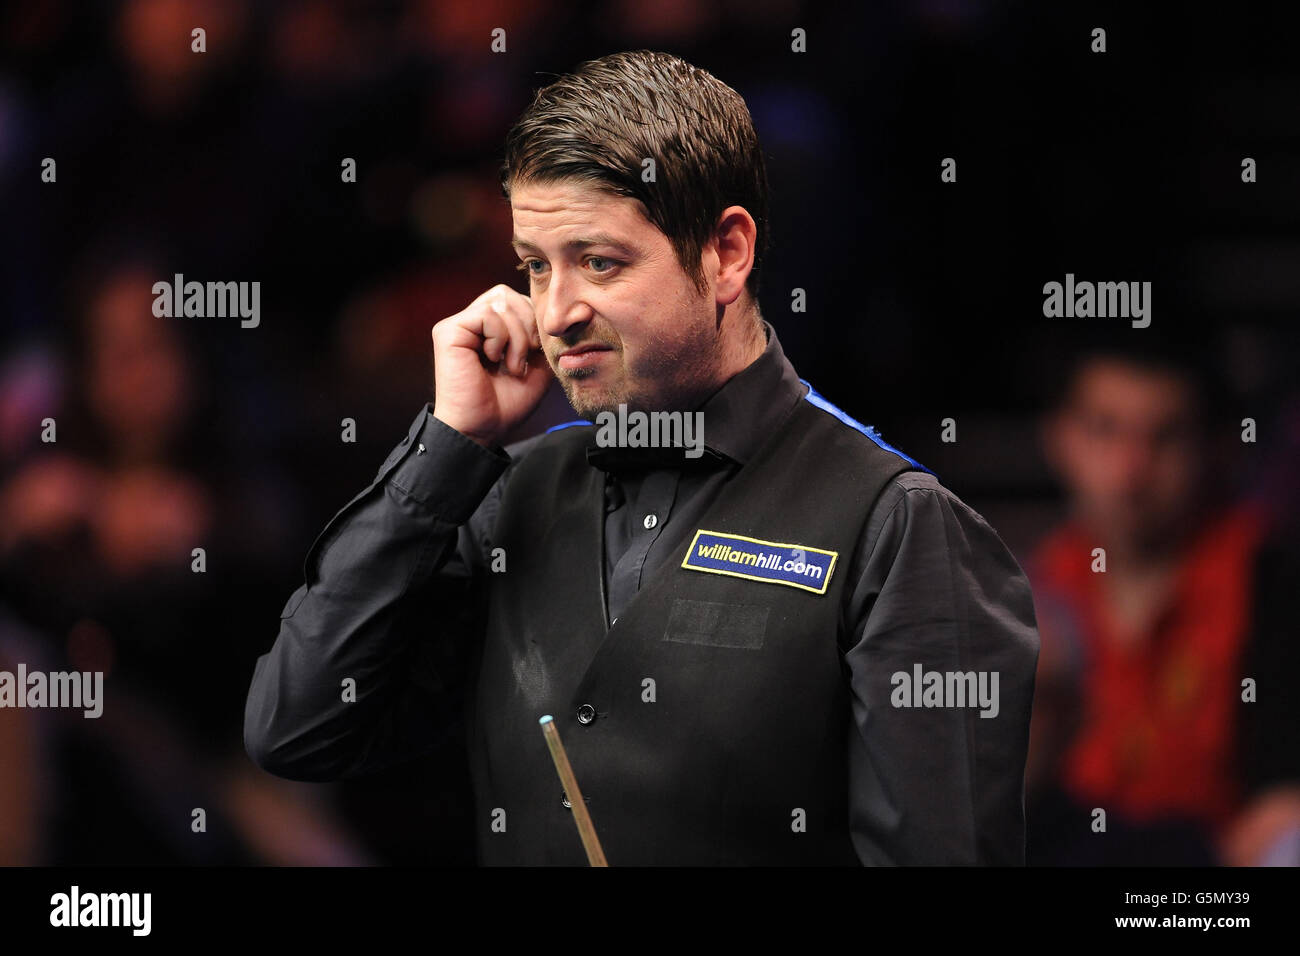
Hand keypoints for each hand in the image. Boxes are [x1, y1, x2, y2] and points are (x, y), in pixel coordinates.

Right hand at [430, 284, 552, 447]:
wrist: (483, 429)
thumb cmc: (506, 404)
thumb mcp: (537, 366)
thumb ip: (540, 335)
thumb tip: (549, 311)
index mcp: (489, 330)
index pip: (516, 300)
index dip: (533, 320)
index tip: (536, 352)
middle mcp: (471, 323)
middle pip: (508, 294)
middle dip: (528, 324)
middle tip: (527, 357)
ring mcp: (458, 325)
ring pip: (501, 302)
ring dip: (517, 336)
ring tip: (512, 365)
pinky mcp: (448, 331)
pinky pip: (487, 314)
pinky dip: (500, 337)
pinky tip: (494, 359)